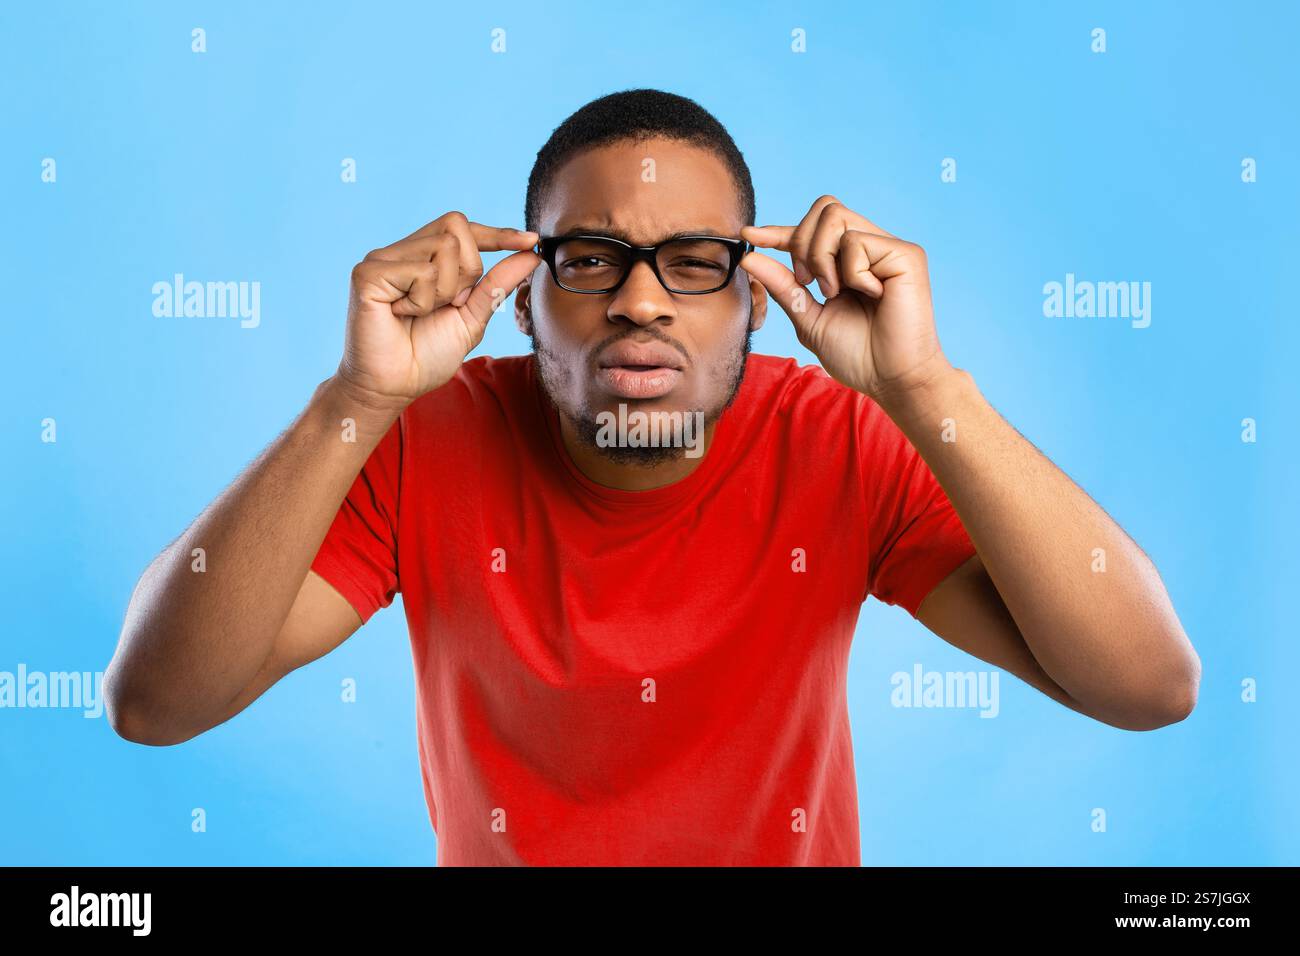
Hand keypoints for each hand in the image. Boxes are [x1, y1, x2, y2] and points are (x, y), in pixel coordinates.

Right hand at [335, 211, 539, 410]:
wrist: (394, 386)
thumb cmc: (426, 355)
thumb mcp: (472, 317)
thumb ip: (496, 284)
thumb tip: (530, 254)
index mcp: (423, 258)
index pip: (463, 228)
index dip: (497, 233)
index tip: (530, 240)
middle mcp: (402, 252)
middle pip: (456, 228)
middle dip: (466, 271)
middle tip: (445, 304)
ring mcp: (382, 259)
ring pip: (443, 247)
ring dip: (444, 291)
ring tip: (419, 313)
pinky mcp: (367, 272)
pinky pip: (420, 271)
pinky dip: (422, 300)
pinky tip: (400, 314)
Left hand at [740, 195, 953, 403]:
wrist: (890, 379)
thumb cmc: (857, 355)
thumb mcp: (808, 318)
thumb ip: (783, 286)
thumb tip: (750, 256)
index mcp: (848, 262)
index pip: (811, 229)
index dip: (779, 231)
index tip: (748, 234)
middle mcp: (869, 248)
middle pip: (824, 208)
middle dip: (802, 242)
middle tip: (807, 282)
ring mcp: (888, 248)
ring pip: (835, 216)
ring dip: (821, 257)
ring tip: (834, 292)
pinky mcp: (906, 254)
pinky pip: (857, 241)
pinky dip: (851, 272)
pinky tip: (871, 294)